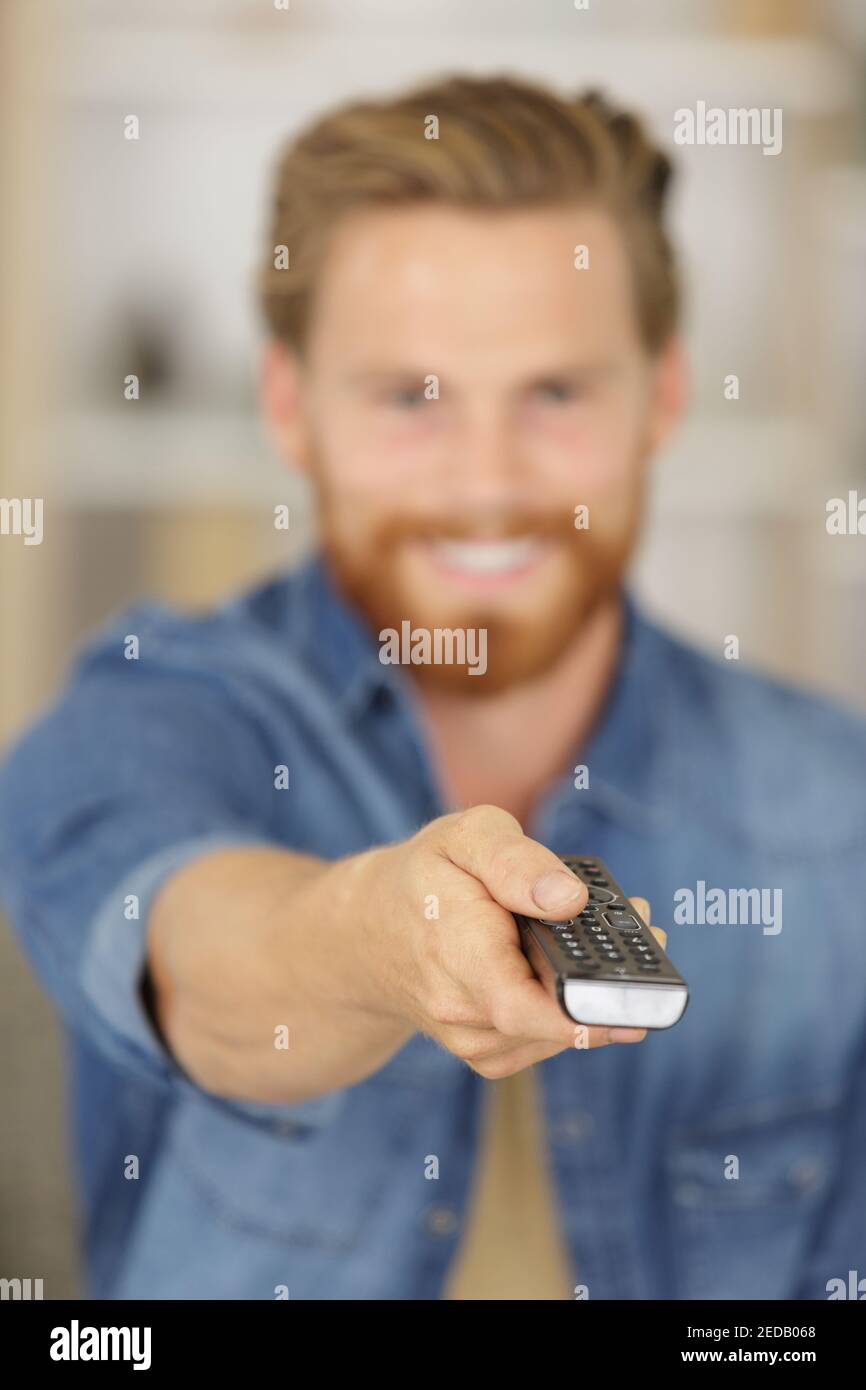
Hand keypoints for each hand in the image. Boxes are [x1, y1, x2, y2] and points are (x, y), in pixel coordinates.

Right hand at [355, 805, 662, 1079]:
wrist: (370, 932)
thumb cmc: (426, 877)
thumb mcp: (464, 838)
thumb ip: (515, 861)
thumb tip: (569, 899)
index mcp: (453, 950)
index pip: (518, 1006)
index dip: (581, 1013)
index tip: (630, 999)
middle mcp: (459, 1009)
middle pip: (554, 1020)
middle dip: (609, 984)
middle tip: (646, 932)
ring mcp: (473, 1039)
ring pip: (557, 1034)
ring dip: (595, 996)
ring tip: (614, 942)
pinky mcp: (487, 1052)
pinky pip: (546, 1041)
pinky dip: (572, 1011)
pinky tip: (578, 973)